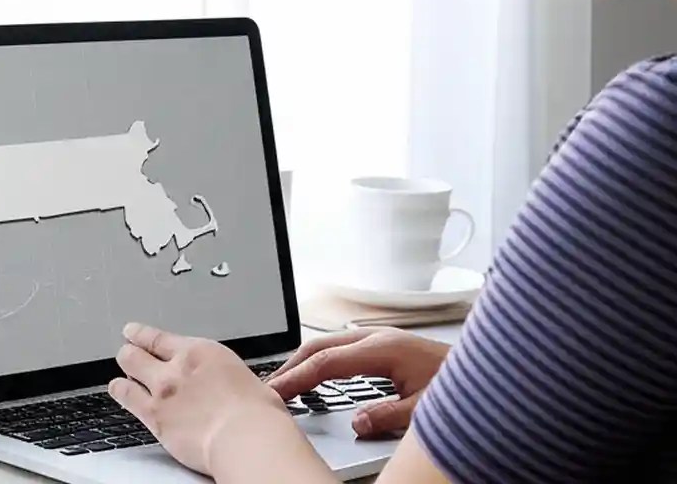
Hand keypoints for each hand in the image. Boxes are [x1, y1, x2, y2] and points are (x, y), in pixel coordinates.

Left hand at [108, 322, 301, 475]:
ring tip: (122, 378)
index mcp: (201, 353)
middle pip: (137, 352)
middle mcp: (177, 368)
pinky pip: (126, 398)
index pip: (159, 338)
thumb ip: (225, 380)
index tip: (133, 332)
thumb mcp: (247, 381)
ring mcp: (162, 391)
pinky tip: (120, 392)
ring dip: (124, 373)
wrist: (247, 437)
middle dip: (130, 353)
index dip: (141, 334)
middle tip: (128, 356)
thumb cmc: (257, 414)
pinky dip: (120, 392)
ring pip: (127, 370)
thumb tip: (229, 388)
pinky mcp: (155, 416)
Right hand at [268, 328, 449, 437]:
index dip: (296, 378)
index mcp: (384, 349)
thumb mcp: (427, 410)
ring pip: (329, 345)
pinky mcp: (385, 344)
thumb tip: (357, 423)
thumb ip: (389, 416)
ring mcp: (381, 338)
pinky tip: (318, 376)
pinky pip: (342, 349)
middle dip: (291, 366)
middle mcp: (378, 337)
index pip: (326, 362)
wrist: (490, 368)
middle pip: (320, 346)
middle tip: (270, 389)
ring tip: (286, 383)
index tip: (275, 393)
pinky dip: (321, 361)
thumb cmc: (464, 385)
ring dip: (305, 362)